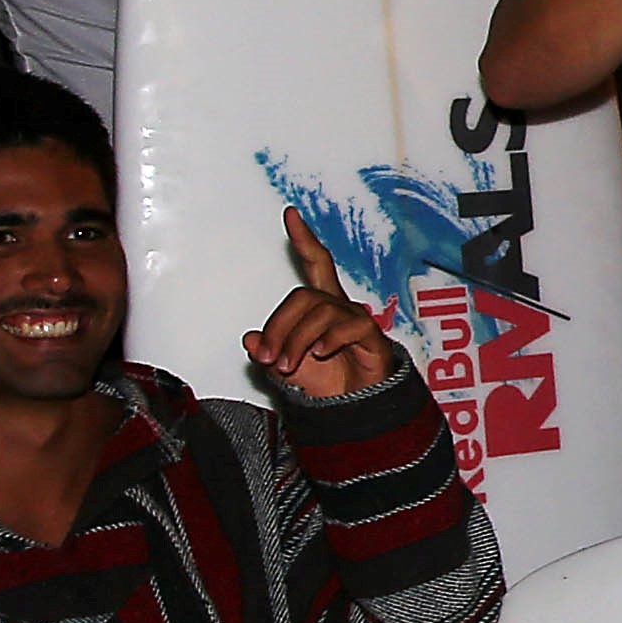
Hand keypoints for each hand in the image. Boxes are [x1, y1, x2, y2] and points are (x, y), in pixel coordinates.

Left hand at [246, 211, 404, 397]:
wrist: (352, 408)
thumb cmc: (323, 380)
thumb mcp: (283, 368)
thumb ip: (266, 351)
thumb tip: (249, 340)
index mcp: (321, 305)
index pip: (314, 264)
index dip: (304, 239)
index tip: (290, 214)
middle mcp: (339, 306)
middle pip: (303, 295)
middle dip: (279, 325)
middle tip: (268, 356)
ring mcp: (356, 320)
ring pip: (319, 313)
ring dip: (296, 340)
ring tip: (287, 365)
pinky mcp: (372, 337)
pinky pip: (349, 326)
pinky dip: (329, 340)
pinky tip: (321, 354)